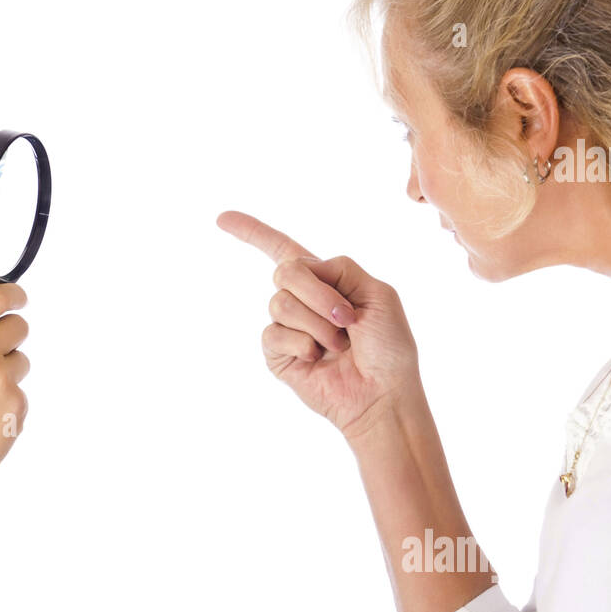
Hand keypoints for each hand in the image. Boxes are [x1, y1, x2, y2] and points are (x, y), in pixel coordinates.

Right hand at [216, 210, 419, 442]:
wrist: (382, 393)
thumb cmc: (389, 347)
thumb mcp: (378, 293)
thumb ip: (340, 268)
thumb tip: (300, 270)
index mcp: (326, 280)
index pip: (282, 248)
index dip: (252, 231)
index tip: (221, 218)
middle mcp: (301, 300)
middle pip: (284, 270)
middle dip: (319, 294)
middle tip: (348, 319)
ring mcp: (287, 327)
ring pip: (280, 303)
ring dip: (317, 324)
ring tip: (339, 344)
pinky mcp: (277, 354)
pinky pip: (275, 333)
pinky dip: (303, 344)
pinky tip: (319, 359)